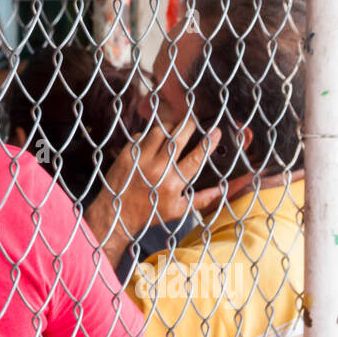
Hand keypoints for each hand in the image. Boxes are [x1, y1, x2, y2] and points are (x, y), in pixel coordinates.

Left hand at [87, 121, 222, 256]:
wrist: (116, 215)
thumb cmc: (149, 213)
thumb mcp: (178, 211)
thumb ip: (201, 199)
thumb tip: (221, 190)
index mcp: (173, 184)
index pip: (195, 158)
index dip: (208, 143)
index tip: (216, 132)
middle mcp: (157, 170)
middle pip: (177, 138)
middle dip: (188, 125)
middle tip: (193, 122)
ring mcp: (140, 161)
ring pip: (158, 132)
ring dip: (168, 127)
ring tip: (173, 129)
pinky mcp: (126, 156)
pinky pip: (140, 136)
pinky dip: (148, 135)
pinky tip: (152, 141)